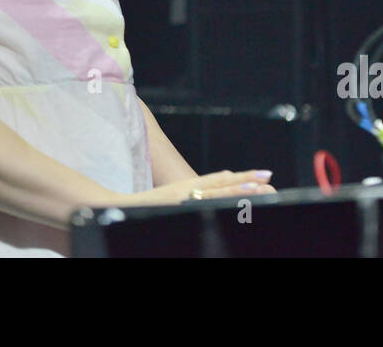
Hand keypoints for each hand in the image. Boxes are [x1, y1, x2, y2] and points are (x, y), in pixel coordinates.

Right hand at [118, 169, 275, 206]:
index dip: (238, 178)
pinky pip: (200, 201)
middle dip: (246, 181)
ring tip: (259, 185)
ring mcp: (181, 197)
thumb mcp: (163, 202)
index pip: (217, 182)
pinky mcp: (175, 202)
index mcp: (185, 189)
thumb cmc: (136, 207)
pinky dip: (216, 198)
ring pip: (216, 192)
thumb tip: (188, 202)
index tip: (259, 175)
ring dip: (238, 188)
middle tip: (269, 177)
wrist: (113, 205)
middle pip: (221, 184)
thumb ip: (178, 201)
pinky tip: (228, 196)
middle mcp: (186, 190)